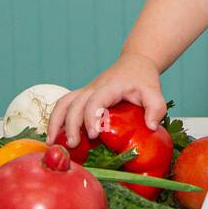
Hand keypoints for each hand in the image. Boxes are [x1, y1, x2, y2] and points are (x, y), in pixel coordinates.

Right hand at [45, 52, 165, 150]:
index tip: (93, 135)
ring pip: (63, 103)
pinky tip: (55, 136)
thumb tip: (151, 127)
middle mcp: (93, 88)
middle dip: (70, 125)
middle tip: (73, 145)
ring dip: (55, 122)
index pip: (95, 101)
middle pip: (74, 104)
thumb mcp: (155, 91)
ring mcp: (86, 92)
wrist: (135, 63)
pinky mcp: (83, 96)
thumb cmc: (143, 79)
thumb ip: (156, 108)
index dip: (91, 117)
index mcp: (110, 87)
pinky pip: (64, 105)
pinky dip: (56, 120)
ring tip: (52, 142)